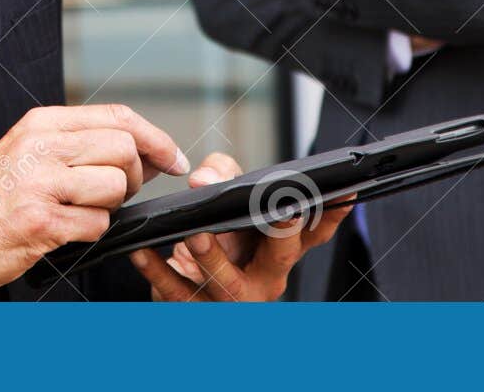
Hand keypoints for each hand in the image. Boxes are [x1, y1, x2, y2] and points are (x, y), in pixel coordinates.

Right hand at [0, 103, 188, 296]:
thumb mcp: (27, 150)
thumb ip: (77, 142)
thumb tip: (143, 150)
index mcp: (41, 123)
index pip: (118, 117)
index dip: (156, 138)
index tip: (174, 158)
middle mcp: (41, 147)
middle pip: (125, 150)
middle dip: (134, 177)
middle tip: (113, 194)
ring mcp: (39, 184)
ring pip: (116, 188)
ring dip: (109, 208)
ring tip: (79, 212)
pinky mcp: (39, 223)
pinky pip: (97, 225)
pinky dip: (91, 233)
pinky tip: (64, 231)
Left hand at [129, 152, 351, 301]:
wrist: (190, 277)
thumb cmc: (220, 233)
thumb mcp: (228, 195)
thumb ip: (222, 173)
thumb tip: (206, 179)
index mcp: (281, 250)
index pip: (315, 231)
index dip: (332, 213)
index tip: (340, 192)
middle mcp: (265, 279)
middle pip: (280, 260)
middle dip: (279, 236)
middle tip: (275, 214)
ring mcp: (232, 300)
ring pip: (228, 286)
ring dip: (212, 261)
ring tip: (195, 236)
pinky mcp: (196, 310)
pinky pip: (177, 294)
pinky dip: (158, 272)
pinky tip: (143, 253)